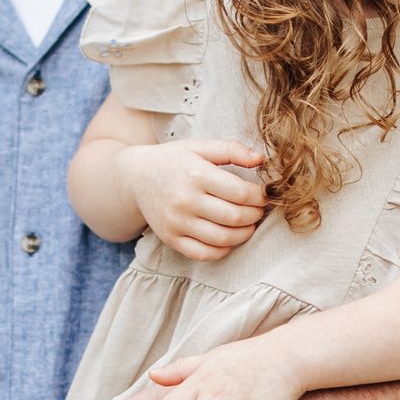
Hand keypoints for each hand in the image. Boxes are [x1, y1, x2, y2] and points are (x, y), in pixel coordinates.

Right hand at [121, 138, 267, 260]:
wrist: (136, 177)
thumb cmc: (174, 160)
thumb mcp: (200, 146)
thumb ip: (232, 149)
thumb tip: (261, 160)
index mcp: (196, 174)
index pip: (241, 193)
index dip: (260, 196)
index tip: (263, 194)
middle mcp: (185, 200)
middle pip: (235, 217)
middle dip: (255, 215)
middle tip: (259, 210)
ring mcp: (176, 223)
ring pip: (223, 238)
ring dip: (244, 234)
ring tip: (248, 224)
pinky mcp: (171, 239)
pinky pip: (204, 253)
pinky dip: (223, 250)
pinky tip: (229, 238)